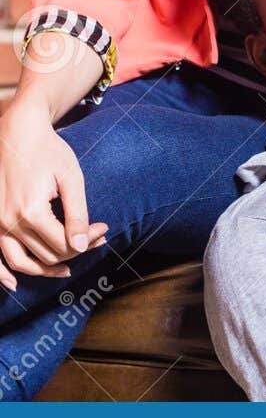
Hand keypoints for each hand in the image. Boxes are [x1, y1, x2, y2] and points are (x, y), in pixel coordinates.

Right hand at [0, 100, 107, 289]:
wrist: (17, 133)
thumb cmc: (48, 152)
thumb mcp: (71, 179)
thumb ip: (77, 215)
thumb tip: (81, 245)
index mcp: (31, 212)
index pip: (64, 244)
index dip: (88, 241)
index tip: (104, 229)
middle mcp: (8, 222)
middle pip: (46, 254)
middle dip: (74, 250)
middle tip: (96, 239)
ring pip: (21, 262)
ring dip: (44, 269)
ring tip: (67, 269)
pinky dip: (3, 273)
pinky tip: (14, 284)